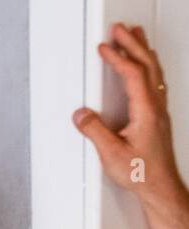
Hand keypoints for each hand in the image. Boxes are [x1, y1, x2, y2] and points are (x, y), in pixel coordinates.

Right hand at [73, 23, 186, 204]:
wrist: (159, 186)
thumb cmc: (141, 173)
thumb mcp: (112, 154)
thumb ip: (95, 131)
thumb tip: (82, 114)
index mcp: (146, 111)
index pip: (132, 75)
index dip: (118, 58)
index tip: (106, 47)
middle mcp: (156, 106)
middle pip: (148, 65)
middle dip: (133, 44)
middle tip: (121, 29)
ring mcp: (159, 110)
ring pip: (155, 71)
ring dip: (143, 51)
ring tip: (135, 37)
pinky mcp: (158, 116)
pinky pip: (156, 82)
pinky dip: (148, 66)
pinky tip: (144, 67)